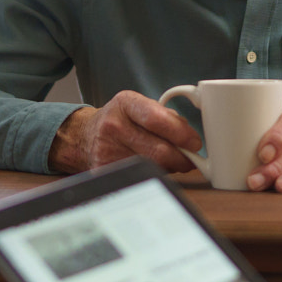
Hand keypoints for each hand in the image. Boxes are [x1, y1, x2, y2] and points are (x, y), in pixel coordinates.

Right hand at [48, 91, 202, 174]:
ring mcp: (106, 150)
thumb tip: (191, 138)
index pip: (156, 119)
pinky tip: (152, 166)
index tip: (195, 143)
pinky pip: (140, 177)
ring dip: (168, 167)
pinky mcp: (104, 171)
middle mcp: (113, 126)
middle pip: (158, 150)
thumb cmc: (121, 120)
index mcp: (125, 104)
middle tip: (190, 158)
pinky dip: (153, 174)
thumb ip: (166, 117)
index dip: (180, 133)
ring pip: (152, 167)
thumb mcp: (140, 106)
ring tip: (168, 160)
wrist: (86, 135)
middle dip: (181, 157)